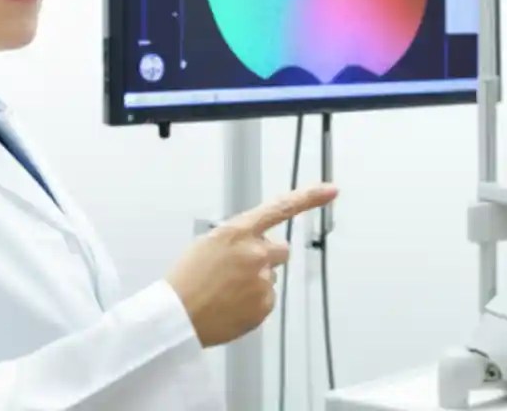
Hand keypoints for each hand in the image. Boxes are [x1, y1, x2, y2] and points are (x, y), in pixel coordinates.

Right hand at [166, 183, 337, 346]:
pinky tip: (231, 306)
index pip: (281, 208)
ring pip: (270, 277)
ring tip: (226, 292)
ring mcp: (263, 280)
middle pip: (281, 250)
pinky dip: (253, 303)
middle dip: (267, 257)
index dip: (310, 197)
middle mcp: (257, 253)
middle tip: (239, 271)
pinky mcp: (265, 306)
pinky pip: (267, 299)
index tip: (331, 190)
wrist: (175, 317)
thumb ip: (239, 239)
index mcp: (239, 231)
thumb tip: (256, 244)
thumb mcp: (208, 244)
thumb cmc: (186, 279)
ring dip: (256, 282)